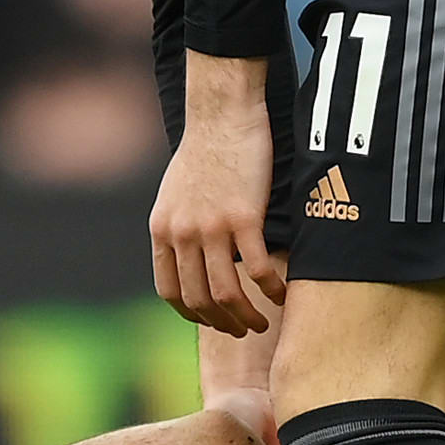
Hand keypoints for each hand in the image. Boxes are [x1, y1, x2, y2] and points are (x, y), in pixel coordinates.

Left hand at [150, 57, 284, 336]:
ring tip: (262, 321)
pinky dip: (271, 289)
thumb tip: (188, 256)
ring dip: (247, 316)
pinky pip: (257, 269)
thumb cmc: (205, 149)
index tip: (211, 319)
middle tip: (242, 329)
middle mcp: (182, 233)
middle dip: (222, 323)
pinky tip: (282, 293)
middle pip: (199, 299)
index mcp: (162, 230)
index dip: (191, 313)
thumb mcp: (174, 193)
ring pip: (227, 292)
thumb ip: (178, 227)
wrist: (223, 115)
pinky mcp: (243, 217)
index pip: (169, 290)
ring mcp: (211, 227)